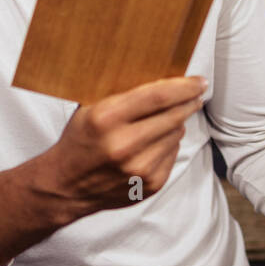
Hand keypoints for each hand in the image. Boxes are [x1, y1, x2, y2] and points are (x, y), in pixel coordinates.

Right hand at [44, 75, 207, 218]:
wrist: (66, 187)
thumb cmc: (79, 142)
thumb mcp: (90, 110)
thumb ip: (122, 95)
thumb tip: (162, 78)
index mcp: (106, 120)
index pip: (157, 97)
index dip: (183, 87)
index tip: (198, 81)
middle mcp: (124, 146)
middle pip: (173, 115)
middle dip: (189, 102)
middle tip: (196, 93)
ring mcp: (139, 169)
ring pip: (176, 134)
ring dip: (176, 123)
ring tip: (164, 119)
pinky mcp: (150, 184)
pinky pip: (172, 153)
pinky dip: (169, 143)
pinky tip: (154, 142)